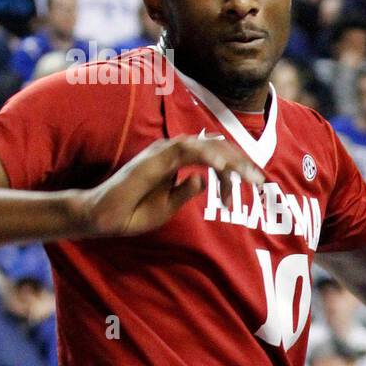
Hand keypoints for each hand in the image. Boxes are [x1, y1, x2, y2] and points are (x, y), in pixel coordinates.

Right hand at [72, 134, 265, 237]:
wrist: (102, 218)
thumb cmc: (132, 213)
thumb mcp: (169, 206)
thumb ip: (188, 191)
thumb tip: (206, 181)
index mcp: (176, 161)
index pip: (214, 156)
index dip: (237, 167)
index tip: (255, 185)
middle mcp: (172, 152)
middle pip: (216, 147)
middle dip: (243, 162)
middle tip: (263, 180)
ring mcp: (164, 153)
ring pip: (208, 146)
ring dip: (233, 161)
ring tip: (252, 178)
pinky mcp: (156, 159)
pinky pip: (190, 152)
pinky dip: (210, 157)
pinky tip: (226, 169)